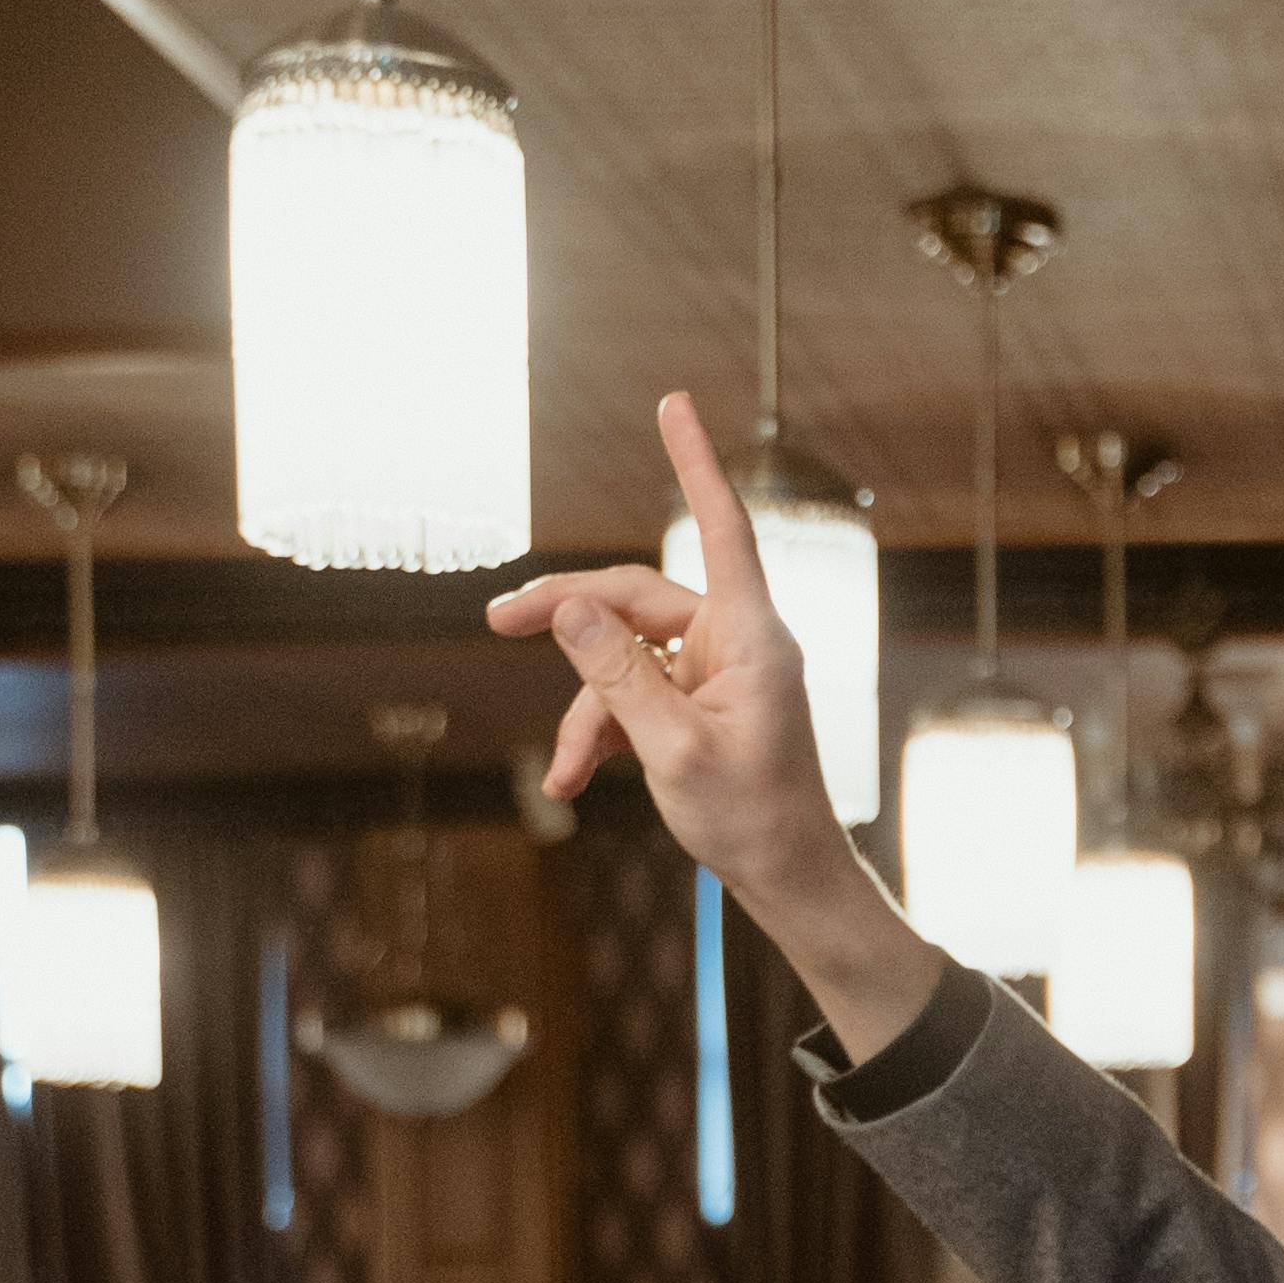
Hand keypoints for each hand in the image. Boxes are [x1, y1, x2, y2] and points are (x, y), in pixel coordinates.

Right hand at [485, 393, 938, 1057]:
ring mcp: (718, 672)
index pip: (721, 528)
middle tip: (494, 620)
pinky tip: (575, 781)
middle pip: (636, 597)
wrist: (789, 880)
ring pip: (625, 656)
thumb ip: (617, 673)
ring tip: (564, 774)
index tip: (673, 403)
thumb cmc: (751, 819)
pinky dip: (602, 731)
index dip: (694, 462)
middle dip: (567, 617)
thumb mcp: (671, 749)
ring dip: (585, 711)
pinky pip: (636, 693)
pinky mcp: (701, 702)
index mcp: (751, 637)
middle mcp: (737, 640)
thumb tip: (568, 605)